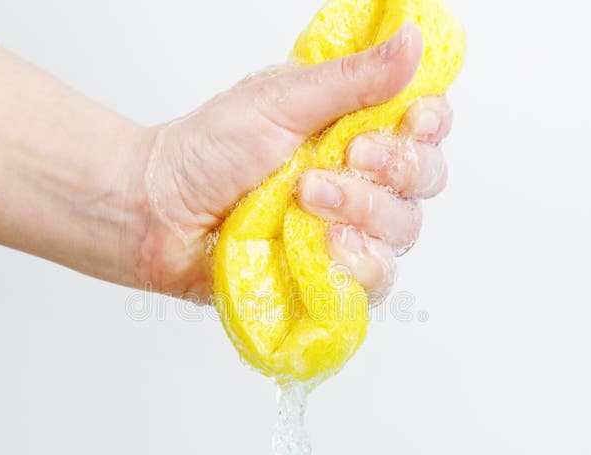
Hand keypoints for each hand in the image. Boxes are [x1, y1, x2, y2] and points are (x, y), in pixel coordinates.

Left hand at [121, 23, 452, 301]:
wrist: (161, 210)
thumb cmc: (208, 150)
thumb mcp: (280, 102)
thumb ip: (351, 80)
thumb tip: (413, 41)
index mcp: (352, 129)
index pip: (425, 126)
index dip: (429, 124)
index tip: (411, 117)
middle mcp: (358, 180)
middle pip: (425, 178)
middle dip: (395, 166)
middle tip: (348, 154)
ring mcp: (348, 230)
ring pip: (404, 227)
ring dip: (364, 210)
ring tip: (307, 197)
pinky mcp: (331, 274)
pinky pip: (377, 277)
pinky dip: (360, 261)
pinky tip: (327, 243)